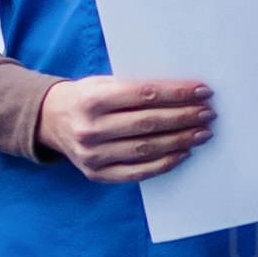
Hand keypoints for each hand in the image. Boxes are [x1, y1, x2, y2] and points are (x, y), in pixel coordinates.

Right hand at [39, 73, 212, 181]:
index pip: (144, 95)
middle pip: (149, 123)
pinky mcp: (97, 173)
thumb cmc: (86, 97)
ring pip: (147, 148)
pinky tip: (182, 153)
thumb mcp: (102, 83)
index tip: (201, 91)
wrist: (50, 120)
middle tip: (207, 113)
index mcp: (92, 99)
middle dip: (184, 117)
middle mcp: (90, 129)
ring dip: (180, 140)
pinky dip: (163, 164)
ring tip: (201, 133)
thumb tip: (182, 93)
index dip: (177, 93)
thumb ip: (134, 88)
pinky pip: (137, 172)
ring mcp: (93, 155)